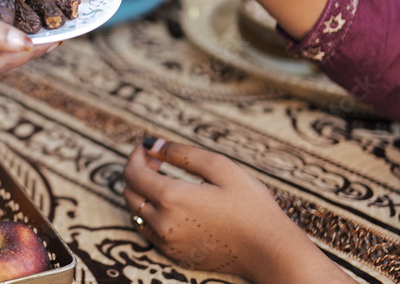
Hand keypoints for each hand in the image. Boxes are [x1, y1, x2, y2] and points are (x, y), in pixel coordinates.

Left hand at [122, 139, 354, 283]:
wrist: (270, 250)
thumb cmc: (250, 205)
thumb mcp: (220, 167)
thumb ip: (180, 153)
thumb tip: (150, 144)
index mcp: (171, 199)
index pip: (131, 173)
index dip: (135, 156)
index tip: (148, 149)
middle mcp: (162, 224)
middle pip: (129, 193)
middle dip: (138, 173)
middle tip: (158, 163)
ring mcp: (167, 243)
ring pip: (136, 214)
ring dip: (142, 194)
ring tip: (165, 181)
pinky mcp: (174, 256)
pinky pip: (148, 232)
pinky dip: (151, 215)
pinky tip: (173, 206)